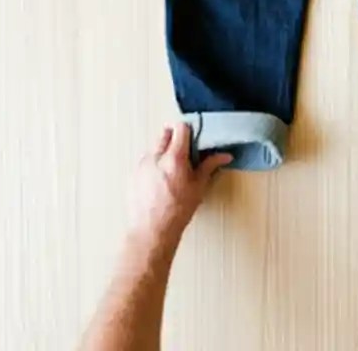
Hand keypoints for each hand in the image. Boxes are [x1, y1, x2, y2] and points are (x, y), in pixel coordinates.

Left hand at [129, 124, 232, 242]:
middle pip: (165, 133)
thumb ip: (210, 166)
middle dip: (176, 138)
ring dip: (164, 151)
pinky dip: (154, 163)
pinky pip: (146, 160)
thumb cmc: (176, 212)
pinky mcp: (134, 174)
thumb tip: (223, 156)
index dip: (189, 130)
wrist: (152, 231)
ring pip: (155, 147)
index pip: (180, 128)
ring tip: (173, 169)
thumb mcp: (198, 187)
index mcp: (174, 158)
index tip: (194, 137)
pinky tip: (161, 179)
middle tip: (185, 151)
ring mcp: (142, 165)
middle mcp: (155, 158)